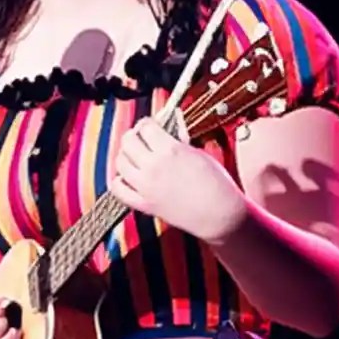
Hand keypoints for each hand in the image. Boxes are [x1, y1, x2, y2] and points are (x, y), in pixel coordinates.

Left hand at [110, 115, 247, 244]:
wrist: (220, 216)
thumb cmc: (217, 186)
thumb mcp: (200, 154)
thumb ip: (180, 139)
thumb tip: (172, 125)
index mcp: (170, 151)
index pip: (145, 127)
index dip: (147, 123)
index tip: (150, 125)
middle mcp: (153, 167)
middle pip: (128, 141)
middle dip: (133, 135)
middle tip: (140, 137)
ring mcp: (145, 186)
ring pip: (120, 162)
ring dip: (125, 155)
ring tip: (134, 155)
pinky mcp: (143, 203)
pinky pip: (118, 189)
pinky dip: (119, 181)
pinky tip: (127, 177)